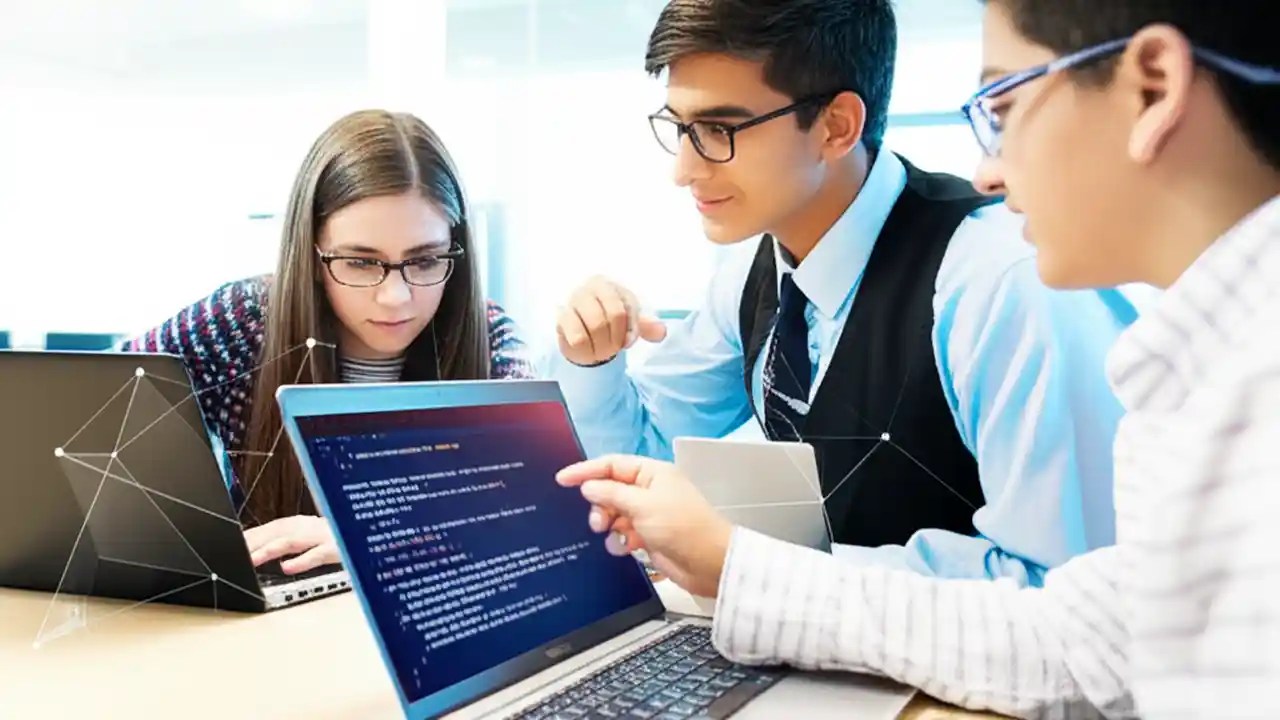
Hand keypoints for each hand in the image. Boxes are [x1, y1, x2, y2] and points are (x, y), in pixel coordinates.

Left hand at [243, 515, 340, 574]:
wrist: (377, 533)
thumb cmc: (344, 538)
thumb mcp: (317, 538)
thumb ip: (294, 542)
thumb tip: (269, 547)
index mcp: (304, 524)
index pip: (272, 528)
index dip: (252, 535)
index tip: (234, 543)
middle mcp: (311, 527)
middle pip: (277, 532)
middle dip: (254, 542)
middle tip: (234, 552)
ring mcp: (323, 537)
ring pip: (292, 542)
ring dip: (270, 550)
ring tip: (251, 559)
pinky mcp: (336, 549)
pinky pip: (316, 554)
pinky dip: (301, 561)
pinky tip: (287, 568)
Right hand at [556, 455, 732, 597]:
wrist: (709, 563)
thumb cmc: (685, 528)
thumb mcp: (643, 505)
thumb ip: (611, 493)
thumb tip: (588, 485)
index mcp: (652, 473)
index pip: (611, 465)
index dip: (585, 471)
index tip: (563, 479)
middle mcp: (649, 491)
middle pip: (609, 490)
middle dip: (599, 505)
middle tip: (598, 521)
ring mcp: (648, 514)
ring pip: (613, 514)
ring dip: (609, 525)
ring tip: (616, 536)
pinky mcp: (648, 536)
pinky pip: (623, 534)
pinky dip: (620, 541)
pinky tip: (626, 548)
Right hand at [557, 276, 667, 365]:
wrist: (579, 329)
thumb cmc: (606, 321)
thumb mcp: (629, 322)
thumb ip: (647, 326)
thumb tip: (661, 332)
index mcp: (608, 285)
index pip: (625, 308)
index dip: (630, 330)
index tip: (628, 344)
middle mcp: (589, 288)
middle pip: (611, 316)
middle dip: (614, 339)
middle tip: (612, 351)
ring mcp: (573, 302)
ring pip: (595, 326)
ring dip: (601, 346)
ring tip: (600, 352)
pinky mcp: (561, 319)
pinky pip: (577, 337)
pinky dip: (586, 349)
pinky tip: (586, 349)